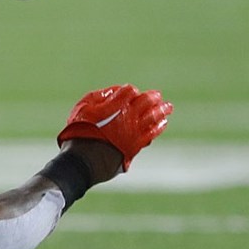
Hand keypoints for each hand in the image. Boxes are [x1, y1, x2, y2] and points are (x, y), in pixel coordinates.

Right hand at [56, 85, 171, 170]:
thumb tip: (113, 92)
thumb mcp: (83, 108)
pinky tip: (163, 123)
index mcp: (116, 104)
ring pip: (153, 116)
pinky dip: (159, 126)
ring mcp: (135, 130)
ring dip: (162, 110)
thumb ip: (98, 96)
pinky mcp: (137, 144)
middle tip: (158, 95)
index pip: (130, 91)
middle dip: (152, 97)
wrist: (86, 158)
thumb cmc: (81, 131)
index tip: (128, 92)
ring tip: (168, 106)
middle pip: (146, 101)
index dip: (130, 90)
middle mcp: (129, 115)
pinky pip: (153, 132)